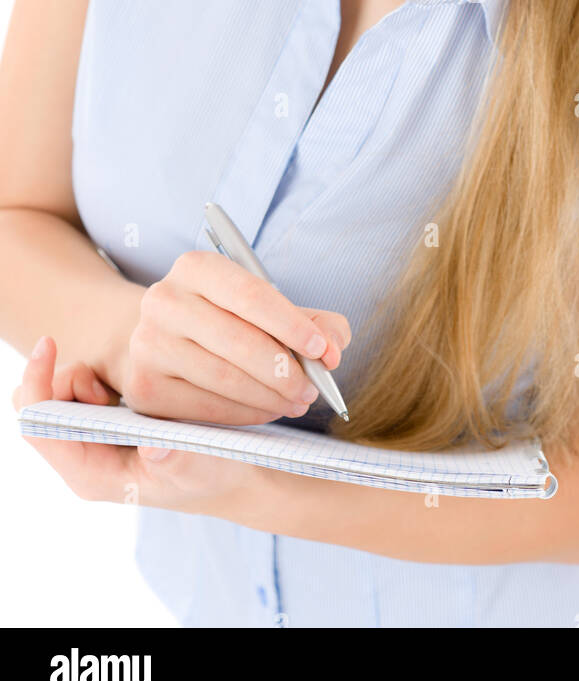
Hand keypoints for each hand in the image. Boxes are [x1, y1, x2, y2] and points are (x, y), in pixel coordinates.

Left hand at [13, 334, 256, 514]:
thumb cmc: (211, 476)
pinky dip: (93, 378)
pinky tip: (125, 388)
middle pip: (39, 407)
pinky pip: (76, 393)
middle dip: (63, 380)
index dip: (36, 383)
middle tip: (105, 388)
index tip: (49, 341)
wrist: (226, 479)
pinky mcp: (102, 425)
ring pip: (54, 396)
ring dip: (82, 379)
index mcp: (92, 475)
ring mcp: (90, 441)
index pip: (40, 429)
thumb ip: (176, 459)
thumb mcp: (200, 468)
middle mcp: (82, 458)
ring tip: (118, 392)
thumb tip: (154, 448)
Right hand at [120, 248, 350, 425]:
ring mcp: (147, 344)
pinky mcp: (143, 388)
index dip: (292, 325)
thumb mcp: (269, 309)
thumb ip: (313, 323)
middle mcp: (164, 300)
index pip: (251, 295)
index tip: (323, 351)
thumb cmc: (227, 320)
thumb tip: (334, 350)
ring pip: (223, 378)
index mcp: (197, 267)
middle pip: (238, 341)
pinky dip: (245, 414)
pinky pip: (205, 406)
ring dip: (270, 397)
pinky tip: (266, 410)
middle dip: (285, 371)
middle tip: (313, 389)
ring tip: (296, 401)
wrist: (163, 340)